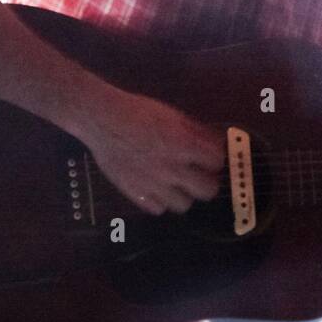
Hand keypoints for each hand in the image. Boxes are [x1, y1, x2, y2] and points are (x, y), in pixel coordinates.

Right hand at [76, 90, 224, 214]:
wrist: (104, 120)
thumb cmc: (139, 112)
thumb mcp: (173, 116)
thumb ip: (196, 131)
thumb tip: (214, 142)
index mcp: (184, 144)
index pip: (217, 161)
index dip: (215, 158)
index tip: (210, 157)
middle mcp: (173, 168)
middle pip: (207, 190)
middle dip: (207, 181)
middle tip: (200, 174)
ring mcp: (154, 184)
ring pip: (184, 205)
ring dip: (184, 194)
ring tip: (177, 183)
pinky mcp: (136, 193)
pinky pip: (158, 209)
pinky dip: (160, 200)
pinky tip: (157, 188)